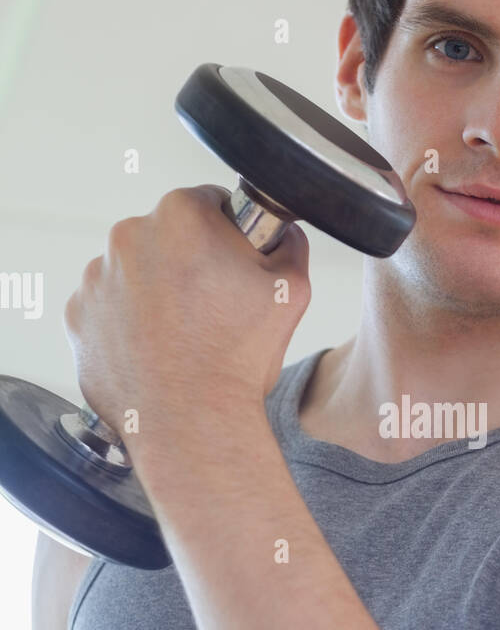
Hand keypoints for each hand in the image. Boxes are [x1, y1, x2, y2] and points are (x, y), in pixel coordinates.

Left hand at [63, 185, 310, 449]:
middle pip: (169, 239)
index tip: (236, 267)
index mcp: (182, 216)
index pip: (211, 205)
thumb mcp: (292, 290)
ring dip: (157, 295)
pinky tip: (157, 352)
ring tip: (185, 338)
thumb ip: (289, 245)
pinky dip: (128, 326)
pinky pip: (108, 311)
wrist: (191, 424)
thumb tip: (281, 235)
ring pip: (135, 274)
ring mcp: (96, 279)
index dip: (231, 236)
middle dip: (191, 265)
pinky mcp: (78, 319)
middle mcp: (129, 238)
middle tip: (216, 310)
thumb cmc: (236, 360)